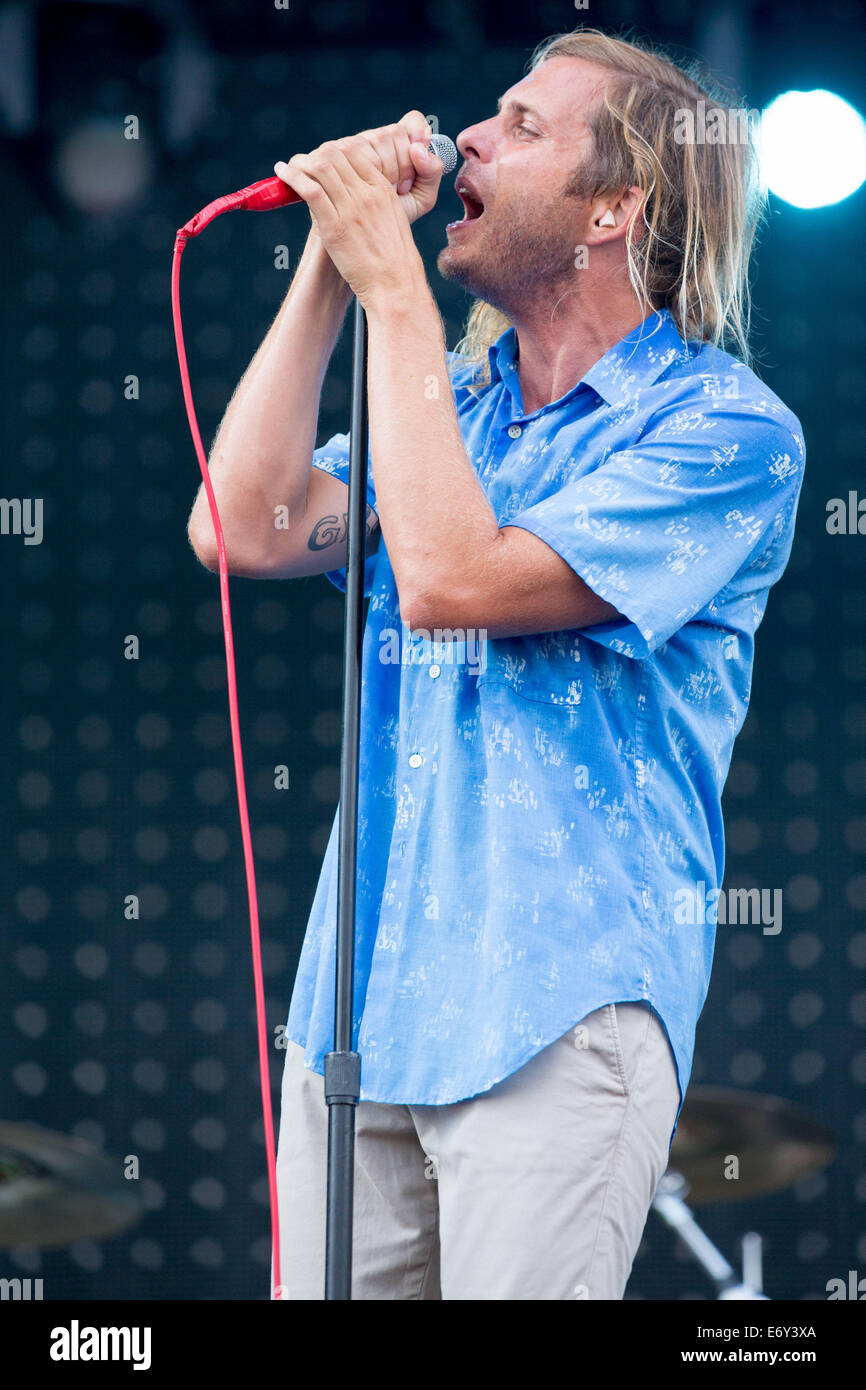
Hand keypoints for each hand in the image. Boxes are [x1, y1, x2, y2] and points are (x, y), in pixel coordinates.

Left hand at [273, 113, 442, 305]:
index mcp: (382, 189)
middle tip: (302, 164)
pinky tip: (282, 173)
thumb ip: (374, 202)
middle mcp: (367, 194)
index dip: (332, 152)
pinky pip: (310, 191)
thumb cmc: (393, 259)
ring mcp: (351, 209)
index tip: (321, 160)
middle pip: (334, 155)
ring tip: (289, 167)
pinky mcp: (335, 227)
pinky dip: (292, 178)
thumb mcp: (393, 219)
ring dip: (299, 163)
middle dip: (314, 155)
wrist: (395, 285)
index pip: (353, 152)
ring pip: (320, 168)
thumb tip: (352, 192)